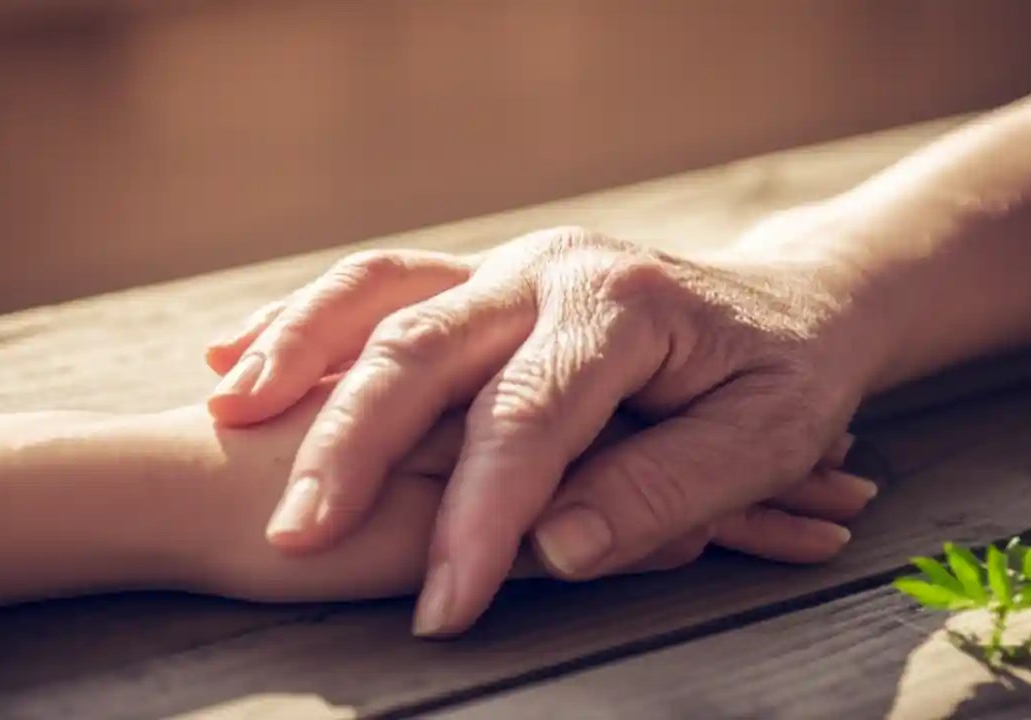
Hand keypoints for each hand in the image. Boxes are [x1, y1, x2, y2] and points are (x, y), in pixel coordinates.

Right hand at [206, 222, 875, 634]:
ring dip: (297, 346)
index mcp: (618, 306)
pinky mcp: (483, 279)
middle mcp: (546, 270)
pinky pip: (374, 286)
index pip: (526, 424)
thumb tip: (555, 544)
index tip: (442, 607)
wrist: (805, 303)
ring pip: (377, 291)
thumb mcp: (761, 443)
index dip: (479, 524)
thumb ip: (660, 494)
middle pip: (419, 345)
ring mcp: (507, 266)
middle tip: (292, 532)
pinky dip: (305, 320)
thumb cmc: (788, 380)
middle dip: (349, 442)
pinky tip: (242, 356)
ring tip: (226, 404)